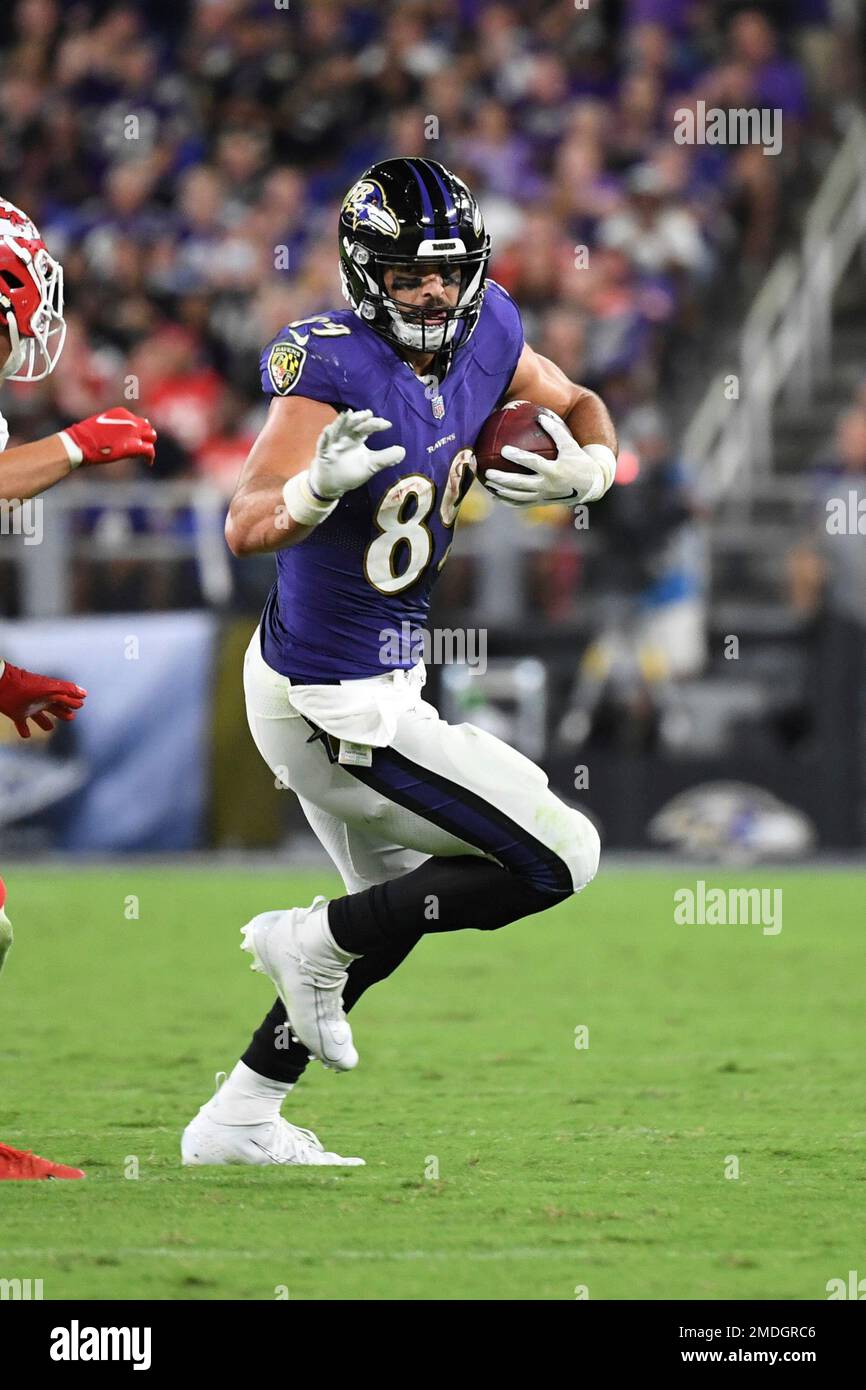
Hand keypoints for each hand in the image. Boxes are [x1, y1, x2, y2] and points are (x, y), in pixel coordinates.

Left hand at [0, 660, 86, 738]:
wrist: (0, 684)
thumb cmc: (23, 686)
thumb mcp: (47, 688)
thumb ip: (66, 690)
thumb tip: (84, 694)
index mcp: (49, 693)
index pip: (64, 698)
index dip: (72, 702)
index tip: (80, 705)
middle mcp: (40, 700)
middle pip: (54, 707)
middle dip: (62, 712)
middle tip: (70, 717)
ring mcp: (28, 707)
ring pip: (39, 716)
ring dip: (45, 722)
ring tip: (49, 727)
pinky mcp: (16, 714)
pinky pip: (22, 724)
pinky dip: (25, 730)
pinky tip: (26, 734)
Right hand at [59, 408, 156, 467]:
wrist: (80, 443)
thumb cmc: (84, 436)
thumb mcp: (101, 425)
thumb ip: (113, 427)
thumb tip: (117, 435)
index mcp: (121, 413)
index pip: (136, 420)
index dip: (136, 430)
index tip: (132, 438)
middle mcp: (130, 420)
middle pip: (146, 427)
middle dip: (145, 436)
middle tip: (140, 445)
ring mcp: (133, 433)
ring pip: (151, 436)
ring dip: (149, 444)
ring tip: (144, 454)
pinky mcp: (134, 446)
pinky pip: (149, 450)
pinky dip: (150, 457)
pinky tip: (148, 462)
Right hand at [309, 409, 404, 499]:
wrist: (332, 485)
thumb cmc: (350, 471)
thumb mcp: (371, 465)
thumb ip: (385, 458)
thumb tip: (403, 451)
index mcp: (357, 438)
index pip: (367, 428)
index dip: (376, 424)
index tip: (387, 424)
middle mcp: (345, 438)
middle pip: (352, 425)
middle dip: (360, 419)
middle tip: (369, 414)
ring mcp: (332, 444)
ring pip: (337, 430)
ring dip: (341, 422)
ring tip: (348, 414)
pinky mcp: (323, 453)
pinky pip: (323, 444)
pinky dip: (325, 437)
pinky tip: (328, 430)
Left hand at [485, 412, 615, 506]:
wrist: (591, 485)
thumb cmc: (580, 461)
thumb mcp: (571, 444)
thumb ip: (556, 430)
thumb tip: (540, 417)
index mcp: (554, 470)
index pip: (533, 463)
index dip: (518, 456)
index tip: (503, 449)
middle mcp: (548, 486)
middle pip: (521, 484)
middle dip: (503, 479)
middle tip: (488, 472)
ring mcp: (544, 496)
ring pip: (519, 496)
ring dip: (502, 491)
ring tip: (488, 484)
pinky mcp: (543, 502)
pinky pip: (523, 503)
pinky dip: (509, 501)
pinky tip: (497, 496)